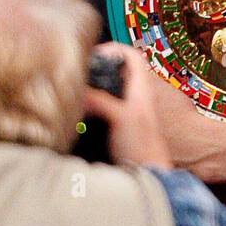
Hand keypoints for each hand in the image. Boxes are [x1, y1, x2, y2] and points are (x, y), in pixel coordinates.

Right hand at [81, 43, 176, 168]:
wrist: (149, 176)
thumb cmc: (144, 149)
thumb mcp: (122, 117)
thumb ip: (101, 100)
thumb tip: (79, 91)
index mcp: (140, 90)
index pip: (133, 55)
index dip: (115, 48)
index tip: (96, 52)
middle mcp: (134, 98)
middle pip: (117, 72)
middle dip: (99, 68)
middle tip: (81, 70)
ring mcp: (126, 113)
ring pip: (108, 91)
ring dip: (93, 88)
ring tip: (77, 89)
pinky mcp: (117, 129)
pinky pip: (101, 110)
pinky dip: (90, 108)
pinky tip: (80, 113)